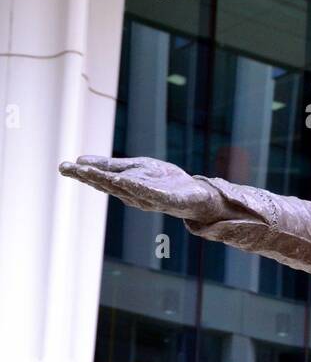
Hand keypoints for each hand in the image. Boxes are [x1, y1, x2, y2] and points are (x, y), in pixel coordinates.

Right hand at [59, 155, 218, 222]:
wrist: (196, 195)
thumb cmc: (165, 182)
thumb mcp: (135, 168)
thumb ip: (111, 166)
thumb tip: (81, 161)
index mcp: (125, 187)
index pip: (101, 179)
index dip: (82, 173)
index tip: (64, 167)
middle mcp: (133, 195)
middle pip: (107, 184)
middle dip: (87, 176)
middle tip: (68, 168)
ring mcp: (149, 198)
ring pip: (123, 189)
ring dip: (104, 180)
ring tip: (87, 171)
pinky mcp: (167, 199)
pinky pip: (148, 192)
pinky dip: (134, 187)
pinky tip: (122, 180)